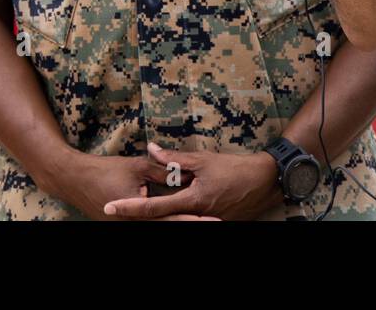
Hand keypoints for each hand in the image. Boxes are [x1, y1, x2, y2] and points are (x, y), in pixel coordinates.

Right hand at [49, 149, 207, 220]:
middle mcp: (132, 224)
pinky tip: (176, 216)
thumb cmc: (106, 171)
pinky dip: (162, 219)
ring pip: (158, 225)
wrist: (75, 179)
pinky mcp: (123, 224)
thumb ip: (163, 171)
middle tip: (216, 221)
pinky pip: (147, 223)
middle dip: (190, 222)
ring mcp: (127, 226)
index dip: (194, 220)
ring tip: (202, 219)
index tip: (214, 219)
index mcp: (138, 213)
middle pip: (167, 225)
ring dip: (177, 221)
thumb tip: (185, 175)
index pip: (172, 218)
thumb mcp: (138, 167)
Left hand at [102, 143, 280, 220]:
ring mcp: (207, 223)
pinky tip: (177, 203)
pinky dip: (178, 214)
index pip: (153, 208)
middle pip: (162, 220)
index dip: (129, 208)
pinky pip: (190, 220)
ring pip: (176, 220)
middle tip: (114, 208)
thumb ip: (175, 158)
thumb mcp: (204, 160)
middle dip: (138, 213)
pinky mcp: (215, 224)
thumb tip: (151, 150)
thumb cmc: (235, 169)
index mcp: (192, 202)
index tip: (110, 206)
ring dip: (161, 212)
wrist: (266, 182)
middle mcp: (197, 217)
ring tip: (148, 200)